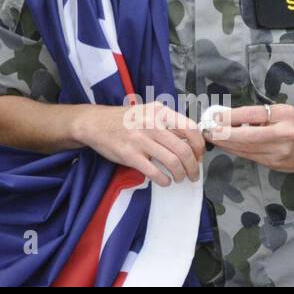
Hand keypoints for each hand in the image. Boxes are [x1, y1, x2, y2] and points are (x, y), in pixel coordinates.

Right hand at [73, 100, 205, 186]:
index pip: (190, 129)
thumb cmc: (123, 120)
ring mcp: (140, 140)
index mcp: (159, 112)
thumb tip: (190, 142)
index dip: (199, 146)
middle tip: (193, 174)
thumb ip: (167, 123)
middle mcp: (152, 124)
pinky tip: (164, 181)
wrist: (94, 123)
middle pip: (183, 150)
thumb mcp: (147, 113)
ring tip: (179, 178)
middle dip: (193, 167)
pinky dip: (164, 181)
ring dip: (180, 175)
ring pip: (172, 163)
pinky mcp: (130, 155)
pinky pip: (155, 172)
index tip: (199, 156)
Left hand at [205, 103, 293, 172]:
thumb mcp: (282, 112)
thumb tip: (227, 116)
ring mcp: (279, 152)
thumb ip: (259, 114)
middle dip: (222, 133)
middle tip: (205, 130)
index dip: (230, 116)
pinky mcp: (275, 165)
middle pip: (246, 135)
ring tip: (210, 137)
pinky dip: (235, 150)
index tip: (214, 116)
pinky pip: (249, 157)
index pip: (252, 114)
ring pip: (245, 148)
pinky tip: (225, 145)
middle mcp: (283, 134)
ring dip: (225, 143)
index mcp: (285, 116)